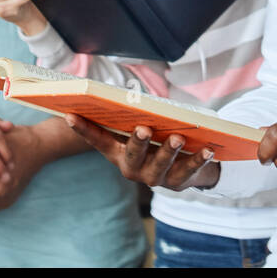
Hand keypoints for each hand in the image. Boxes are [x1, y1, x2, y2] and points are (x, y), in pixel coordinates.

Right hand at [62, 115, 220, 190]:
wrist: (183, 168)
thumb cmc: (156, 140)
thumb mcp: (141, 129)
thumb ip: (132, 117)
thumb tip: (127, 95)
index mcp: (118, 153)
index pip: (98, 140)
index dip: (83, 129)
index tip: (69, 115)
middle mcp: (133, 168)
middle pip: (132, 156)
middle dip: (137, 143)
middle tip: (143, 129)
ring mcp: (155, 178)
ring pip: (161, 166)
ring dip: (169, 151)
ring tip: (178, 138)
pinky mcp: (178, 182)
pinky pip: (188, 171)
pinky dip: (198, 160)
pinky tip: (207, 149)